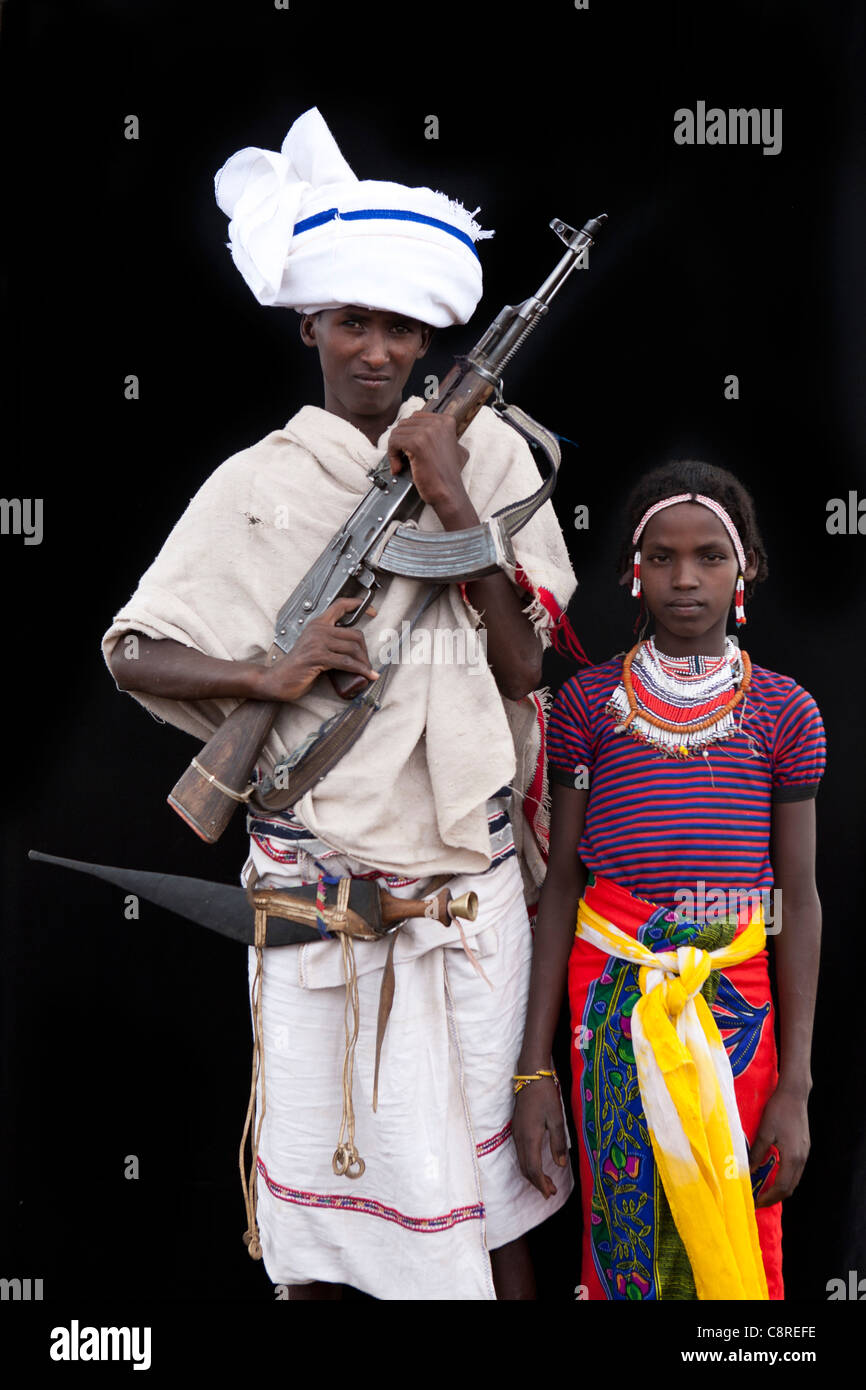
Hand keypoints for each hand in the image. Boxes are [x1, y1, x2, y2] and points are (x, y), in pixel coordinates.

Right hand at [253, 596, 377, 702]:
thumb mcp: (315, 648)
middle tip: (367, 663)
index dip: (357, 604)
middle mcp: (318, 629)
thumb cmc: (298, 667)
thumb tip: (354, 648)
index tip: (372, 611)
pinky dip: (360, 670)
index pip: (339, 605)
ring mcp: (317, 642)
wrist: (279, 680)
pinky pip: (346, 662)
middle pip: (355, 634)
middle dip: (365, 651)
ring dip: (364, 663)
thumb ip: (330, 642)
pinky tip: (367, 676)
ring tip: (367, 672)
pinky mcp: (317, 656)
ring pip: (353, 648)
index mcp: (317, 624)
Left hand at [387, 411, 470, 516]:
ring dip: (395, 450)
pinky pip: (393, 442)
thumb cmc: (446, 474)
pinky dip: (392, 455)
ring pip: (397, 432)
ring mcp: (428, 432)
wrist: (448, 492)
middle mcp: (438, 423)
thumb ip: (439, 434)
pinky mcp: (417, 443)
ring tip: (401, 464)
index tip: (409, 449)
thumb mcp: (451, 447)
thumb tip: (421, 427)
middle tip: (403, 458)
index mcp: (446, 421)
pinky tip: (398, 467)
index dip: (408, 434)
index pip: (415, 417)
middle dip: (400, 441)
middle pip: (405, 424)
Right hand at [511, 1078, 567, 1198]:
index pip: (533, 1169)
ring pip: (522, 1162)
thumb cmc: (546, 1095)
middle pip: (525, 1169)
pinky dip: (529, 1165)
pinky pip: (520, 1153)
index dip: (542, 1184)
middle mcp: (520, 1138)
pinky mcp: (516, 1128)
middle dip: (537, 1183)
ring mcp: (516, 1133)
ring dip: (533, 1175)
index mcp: (530, 1138)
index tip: (551, 1193)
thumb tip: (560, 1165)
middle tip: (551, 1192)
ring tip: (546, 1182)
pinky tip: (538, 1165)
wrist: (530, 1075)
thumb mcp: (557, 1119)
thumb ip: (558, 1143)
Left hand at [749, 1084, 809, 1206]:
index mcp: (792, 1157)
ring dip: (780, 1188)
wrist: (794, 1094)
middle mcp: (802, 1159)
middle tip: (759, 1200)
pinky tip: (774, 1174)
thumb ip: (757, 1154)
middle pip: (790, 1187)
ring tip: (765, 1190)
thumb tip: (748, 1171)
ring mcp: (805, 1153)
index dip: (769, 1197)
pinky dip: (785, 1178)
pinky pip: (796, 1170)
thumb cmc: (778, 1111)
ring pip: (794, 1179)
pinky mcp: (804, 1147)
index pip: (782, 1186)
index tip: (756, 1202)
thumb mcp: (764, 1132)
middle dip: (775, 1197)